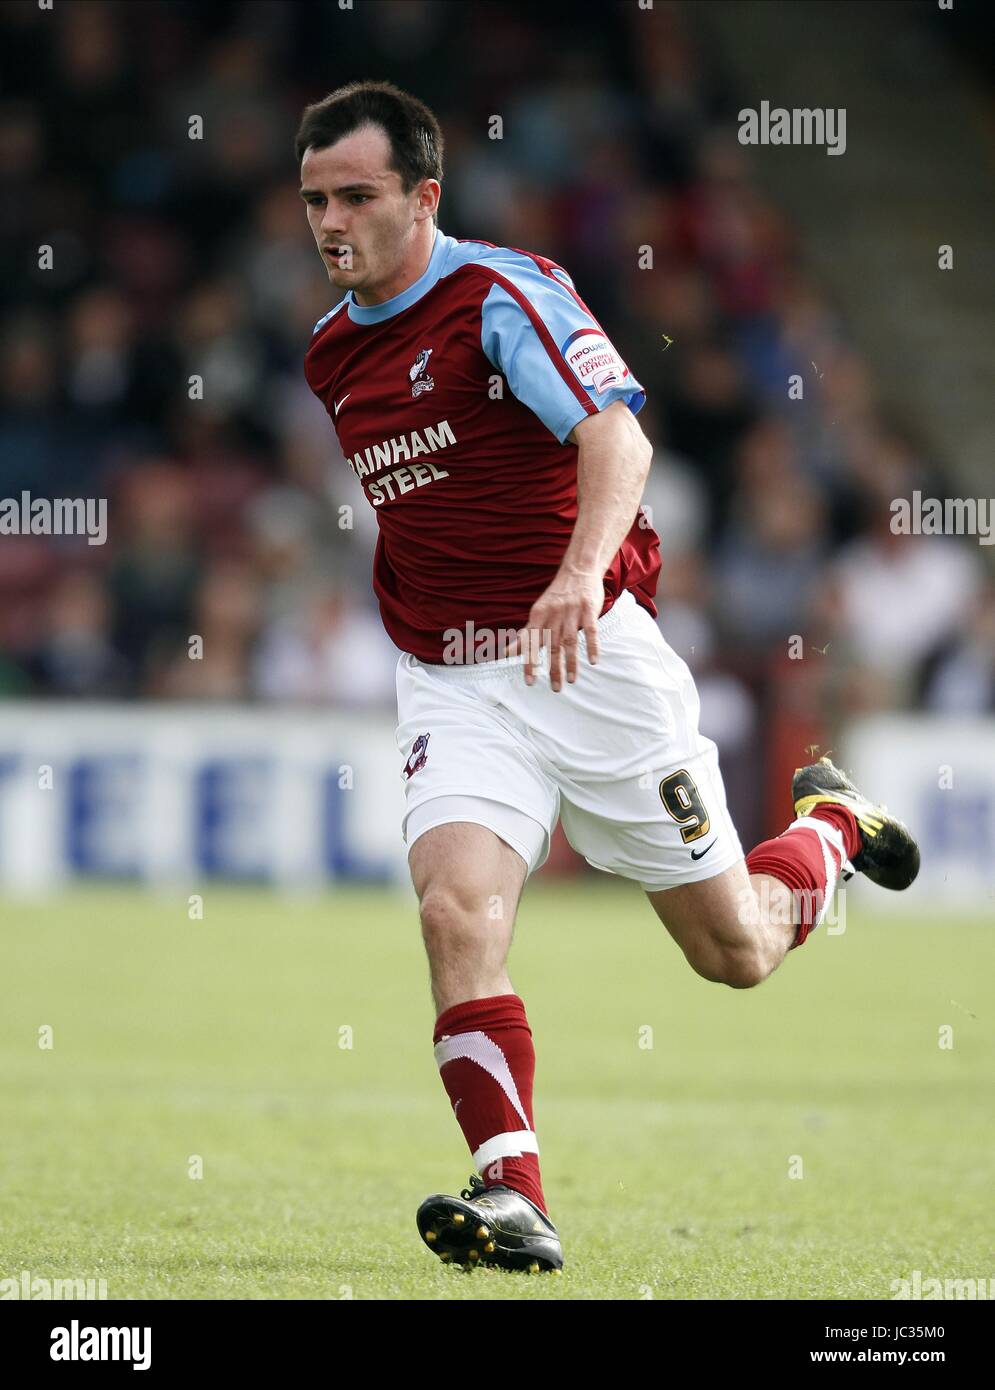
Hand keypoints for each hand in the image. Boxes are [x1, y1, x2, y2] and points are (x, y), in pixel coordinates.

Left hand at [513, 567, 603, 691]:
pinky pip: (590, 630)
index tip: (529, 681)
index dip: (529, 662)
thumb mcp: (538, 612)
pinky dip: (592, 646)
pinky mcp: (589, 609)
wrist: (578, 570)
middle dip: (552, 668)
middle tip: (555, 688)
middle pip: (551, 646)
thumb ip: (526, 634)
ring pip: (570, 641)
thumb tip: (507, 652)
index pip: (531, 643)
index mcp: (538, 615)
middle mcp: (554, 614)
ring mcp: (572, 611)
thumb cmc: (557, 596)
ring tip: (571, 680)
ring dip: (571, 662)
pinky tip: (593, 661)